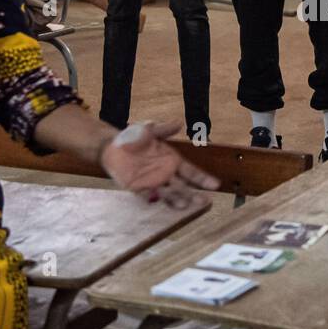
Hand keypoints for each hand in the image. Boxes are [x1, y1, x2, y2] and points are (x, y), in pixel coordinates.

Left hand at [101, 121, 220, 209]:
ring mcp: (153, 182)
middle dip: (194, 194)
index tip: (215, 185)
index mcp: (173, 161)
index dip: (203, 179)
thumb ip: (163, 129)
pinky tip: (161, 202)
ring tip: (186, 205)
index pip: (192, 172)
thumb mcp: (149, 130)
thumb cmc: (133, 137)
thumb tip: (179, 123)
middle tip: (205, 201)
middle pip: (184, 186)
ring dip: (177, 199)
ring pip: (169, 193)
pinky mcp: (138, 188)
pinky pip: (148, 195)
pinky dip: (154, 198)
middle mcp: (166, 174)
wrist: (111, 146)